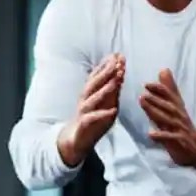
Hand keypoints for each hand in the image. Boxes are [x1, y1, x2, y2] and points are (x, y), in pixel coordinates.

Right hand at [57, 53, 124, 167]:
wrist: (75, 140)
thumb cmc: (92, 120)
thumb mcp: (103, 103)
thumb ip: (111, 89)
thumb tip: (120, 71)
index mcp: (90, 93)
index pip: (98, 77)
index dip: (107, 66)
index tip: (119, 55)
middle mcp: (85, 100)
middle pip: (94, 84)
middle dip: (106, 72)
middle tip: (117, 62)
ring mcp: (83, 112)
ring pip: (93, 99)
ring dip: (105, 90)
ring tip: (117, 82)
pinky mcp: (84, 126)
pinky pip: (92, 119)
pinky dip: (102, 114)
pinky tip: (113, 110)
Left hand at [139, 69, 195, 169]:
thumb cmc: (182, 126)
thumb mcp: (176, 106)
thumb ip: (169, 90)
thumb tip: (163, 70)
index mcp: (177, 108)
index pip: (170, 96)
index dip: (160, 90)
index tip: (147, 84)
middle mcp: (179, 116)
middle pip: (169, 107)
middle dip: (156, 100)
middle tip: (143, 94)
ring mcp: (180, 129)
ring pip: (168, 120)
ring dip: (156, 113)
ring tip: (145, 107)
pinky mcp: (180, 141)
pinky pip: (170, 138)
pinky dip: (161, 136)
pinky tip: (150, 134)